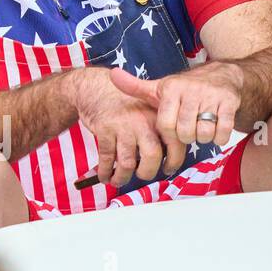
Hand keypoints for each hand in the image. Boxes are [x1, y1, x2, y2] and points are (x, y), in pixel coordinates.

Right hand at [72, 67, 180, 186]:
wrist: (97, 89)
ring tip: (119, 180)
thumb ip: (161, 131)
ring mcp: (123, 126)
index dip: (174, 162)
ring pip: (128, 162)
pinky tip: (105, 175)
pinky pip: (107, 158)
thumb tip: (169, 159)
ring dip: (122, 177)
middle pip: (152, 157)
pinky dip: (105, 171)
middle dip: (147, 173)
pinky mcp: (104, 130)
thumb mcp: (148, 110)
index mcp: (158, 117)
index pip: (175, 145)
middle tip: (142, 175)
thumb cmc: (125, 106)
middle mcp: (142, 122)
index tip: (168, 169)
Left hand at [110, 63, 241, 162]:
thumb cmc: (184, 89)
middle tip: (189, 129)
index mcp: (171, 89)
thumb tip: (112, 74)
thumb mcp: (158, 88)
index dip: (169, 133)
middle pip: (185, 132)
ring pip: (204, 133)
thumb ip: (134, 86)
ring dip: (203, 137)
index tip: (173, 129)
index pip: (165, 125)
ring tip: (201, 128)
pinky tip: (216, 129)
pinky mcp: (230, 102)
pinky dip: (219, 137)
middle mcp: (191, 91)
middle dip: (187, 137)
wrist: (221, 76)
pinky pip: (223, 131)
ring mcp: (211, 97)